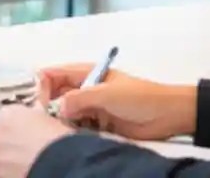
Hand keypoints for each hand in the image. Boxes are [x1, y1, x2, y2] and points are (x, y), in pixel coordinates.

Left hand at [0, 105, 73, 177]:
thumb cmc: (66, 147)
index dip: (27, 136)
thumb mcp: (59, 127)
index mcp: (18, 112)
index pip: (15, 122)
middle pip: (1, 140)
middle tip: (35, 157)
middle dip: (14, 149)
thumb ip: (45, 124)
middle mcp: (0, 126)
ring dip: (0, 161)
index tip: (38, 142)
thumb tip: (49, 121)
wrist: (66, 164)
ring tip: (14, 165)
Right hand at [39, 64, 196, 140]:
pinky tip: (72, 137)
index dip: (42, 86)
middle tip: (49, 121)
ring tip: (62, 130)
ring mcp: (91, 106)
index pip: (52, 74)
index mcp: (85, 73)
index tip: (42, 104)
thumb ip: (79, 98)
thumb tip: (57, 108)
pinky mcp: (97, 123)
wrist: (167, 116)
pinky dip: (71, 131)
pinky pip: (76, 127)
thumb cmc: (140, 97)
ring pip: (64, 112)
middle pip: (55, 94)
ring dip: (60, 121)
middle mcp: (84, 88)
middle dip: (49, 107)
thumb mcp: (107, 93)